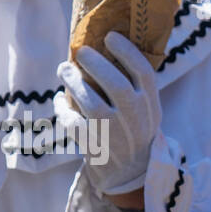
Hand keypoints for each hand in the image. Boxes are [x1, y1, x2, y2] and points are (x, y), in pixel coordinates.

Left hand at [56, 31, 161, 197]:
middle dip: (94, 63)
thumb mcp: (147, 110)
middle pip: (115, 83)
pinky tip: (59, 100)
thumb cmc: (135, 133)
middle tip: (79, 52)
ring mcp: (114, 134)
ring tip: (64, 69)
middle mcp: (135, 117)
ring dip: (73, 82)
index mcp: (150, 104)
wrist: (131, 175)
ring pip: (90, 102)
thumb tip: (109, 47)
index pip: (143, 72)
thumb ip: (137, 86)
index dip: (126, 51)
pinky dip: (62, 110)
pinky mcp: (94, 147)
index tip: (109, 36)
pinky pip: (73, 123)